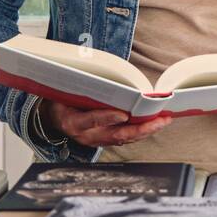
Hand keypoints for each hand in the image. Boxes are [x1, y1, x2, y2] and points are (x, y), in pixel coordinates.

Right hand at [41, 98, 172, 147]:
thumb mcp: (65, 94)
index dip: (107, 118)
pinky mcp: (104, 141)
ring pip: (124, 139)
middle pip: (115, 135)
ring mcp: (96, 141)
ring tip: (163, 121)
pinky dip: (140, 132)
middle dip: (140, 129)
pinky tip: (154, 125)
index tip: (123, 115)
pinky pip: (124, 139)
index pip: (91, 120)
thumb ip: (82, 89)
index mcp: (73, 122)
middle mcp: (86, 136)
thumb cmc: (61, 102)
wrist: (53, 119)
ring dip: (145, 131)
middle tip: (158, 121)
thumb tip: (101, 75)